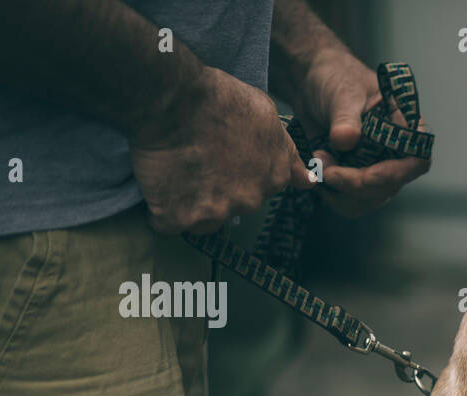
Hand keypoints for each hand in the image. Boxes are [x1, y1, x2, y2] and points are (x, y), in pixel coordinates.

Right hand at [130, 66, 313, 234]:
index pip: (256, 192)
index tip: (219, 157)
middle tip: (194, 162)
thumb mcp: (267, 116)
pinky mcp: (178, 218)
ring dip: (188, 205)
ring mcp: (215, 213)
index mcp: (274, 179)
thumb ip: (287, 153)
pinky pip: (167, 225)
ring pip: (201, 220)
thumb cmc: (220, 98)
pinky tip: (158, 185)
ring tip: (174, 173)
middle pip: (229, 208)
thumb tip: (309, 182)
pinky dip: (160, 211)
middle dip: (213, 192)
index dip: (234, 176)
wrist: (173, 99)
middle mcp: (250, 202)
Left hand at [297, 47, 431, 216]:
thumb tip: (346, 140)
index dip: (396, 174)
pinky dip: (333, 194)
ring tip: (317, 161)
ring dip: (342, 191)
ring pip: (370, 199)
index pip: (417, 161)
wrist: (310, 83)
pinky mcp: (355, 177)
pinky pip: (351, 201)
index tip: (367, 175)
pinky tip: (317, 172)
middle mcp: (396, 153)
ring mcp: (377, 167)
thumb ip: (345, 116)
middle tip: (325, 166)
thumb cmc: (336, 77)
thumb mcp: (342, 91)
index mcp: (407, 128)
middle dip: (356, 184)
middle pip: (390, 186)